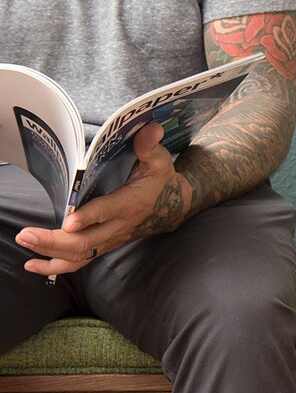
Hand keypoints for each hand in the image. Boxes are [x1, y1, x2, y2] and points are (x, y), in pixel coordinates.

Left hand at [15, 122, 191, 275]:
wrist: (173, 208)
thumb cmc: (161, 180)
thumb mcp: (160, 160)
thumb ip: (149, 146)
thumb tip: (150, 127)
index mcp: (130, 204)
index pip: (107, 212)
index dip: (88, 218)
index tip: (68, 221)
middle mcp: (118, 227)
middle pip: (85, 242)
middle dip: (54, 241)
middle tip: (25, 234)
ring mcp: (110, 240)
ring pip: (80, 255)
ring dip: (50, 254)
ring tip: (24, 243)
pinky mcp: (103, 246)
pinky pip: (80, 261)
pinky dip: (56, 265)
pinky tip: (33, 265)